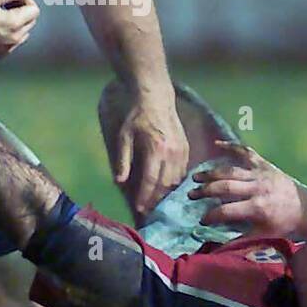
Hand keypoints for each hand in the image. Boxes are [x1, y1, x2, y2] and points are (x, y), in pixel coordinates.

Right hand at [0, 0, 38, 60]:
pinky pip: (16, 41)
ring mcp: (10, 48)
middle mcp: (16, 38)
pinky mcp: (4, 54)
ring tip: (0, 17)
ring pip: (25, 31)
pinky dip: (11, 33)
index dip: (25, 0)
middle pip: (32, 20)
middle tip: (6, 6)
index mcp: (14, 23)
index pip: (35, 9)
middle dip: (23, 11)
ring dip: (18, 22)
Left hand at [113, 93, 188, 216]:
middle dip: (156, 199)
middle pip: (165, 184)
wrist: (156, 97)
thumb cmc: (136, 116)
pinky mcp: (186, 148)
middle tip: (147, 209)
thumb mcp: (124, 136)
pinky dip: (175, 181)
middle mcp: (172, 152)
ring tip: (156, 200)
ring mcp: (182, 150)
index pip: (150, 180)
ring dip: (166, 192)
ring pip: (176, 179)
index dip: (144, 197)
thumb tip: (119, 181)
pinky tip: (167, 186)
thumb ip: (122, 160)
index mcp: (156, 149)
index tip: (139, 208)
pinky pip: (183, 171)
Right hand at [188, 141, 303, 236]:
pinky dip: (231, 146)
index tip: (202, 219)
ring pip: (230, 170)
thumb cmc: (284, 224)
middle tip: (191, 195)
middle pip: (224, 187)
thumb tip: (217, 246)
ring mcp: (260, 173)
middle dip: (205, 191)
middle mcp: (256, 188)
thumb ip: (240, 238)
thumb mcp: (263, 235)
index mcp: (257, 207)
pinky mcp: (264, 164)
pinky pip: (246, 152)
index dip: (211, 216)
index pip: (226, 211)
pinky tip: (216, 144)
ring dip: (211, 173)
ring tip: (196, 177)